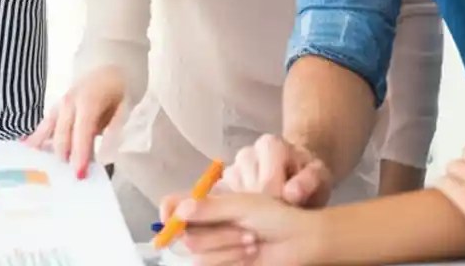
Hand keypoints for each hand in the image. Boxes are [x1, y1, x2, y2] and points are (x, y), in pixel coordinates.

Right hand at [22, 67, 124, 178]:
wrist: (113, 61)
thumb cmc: (122, 86)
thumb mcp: (126, 106)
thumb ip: (114, 128)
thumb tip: (105, 152)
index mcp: (88, 102)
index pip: (81, 134)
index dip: (80, 155)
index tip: (80, 175)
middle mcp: (70, 102)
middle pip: (63, 136)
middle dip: (66, 158)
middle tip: (70, 180)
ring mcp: (61, 103)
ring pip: (50, 130)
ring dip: (49, 150)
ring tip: (44, 170)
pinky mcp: (58, 106)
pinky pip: (46, 122)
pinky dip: (37, 136)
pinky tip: (26, 146)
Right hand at [156, 191, 321, 264]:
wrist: (297, 241)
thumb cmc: (274, 215)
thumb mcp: (242, 205)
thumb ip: (209, 209)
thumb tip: (180, 212)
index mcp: (207, 205)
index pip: (172, 206)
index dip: (167, 212)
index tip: (170, 218)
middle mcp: (206, 226)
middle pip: (184, 235)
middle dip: (216, 235)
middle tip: (244, 229)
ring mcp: (213, 247)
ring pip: (198, 253)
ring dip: (228, 248)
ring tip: (252, 242)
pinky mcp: (221, 264)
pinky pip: (210, 265)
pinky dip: (231, 260)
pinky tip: (250, 256)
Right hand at [222, 136, 332, 207]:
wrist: (296, 173)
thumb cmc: (308, 177)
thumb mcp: (320, 177)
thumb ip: (309, 181)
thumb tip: (291, 194)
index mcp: (270, 144)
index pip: (267, 181)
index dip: (280, 201)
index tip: (292, 209)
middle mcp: (246, 153)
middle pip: (250, 191)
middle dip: (266, 207)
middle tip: (282, 213)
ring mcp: (231, 169)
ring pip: (235, 200)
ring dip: (253, 211)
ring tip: (271, 212)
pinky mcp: (223, 186)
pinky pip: (225, 204)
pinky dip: (241, 213)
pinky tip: (257, 214)